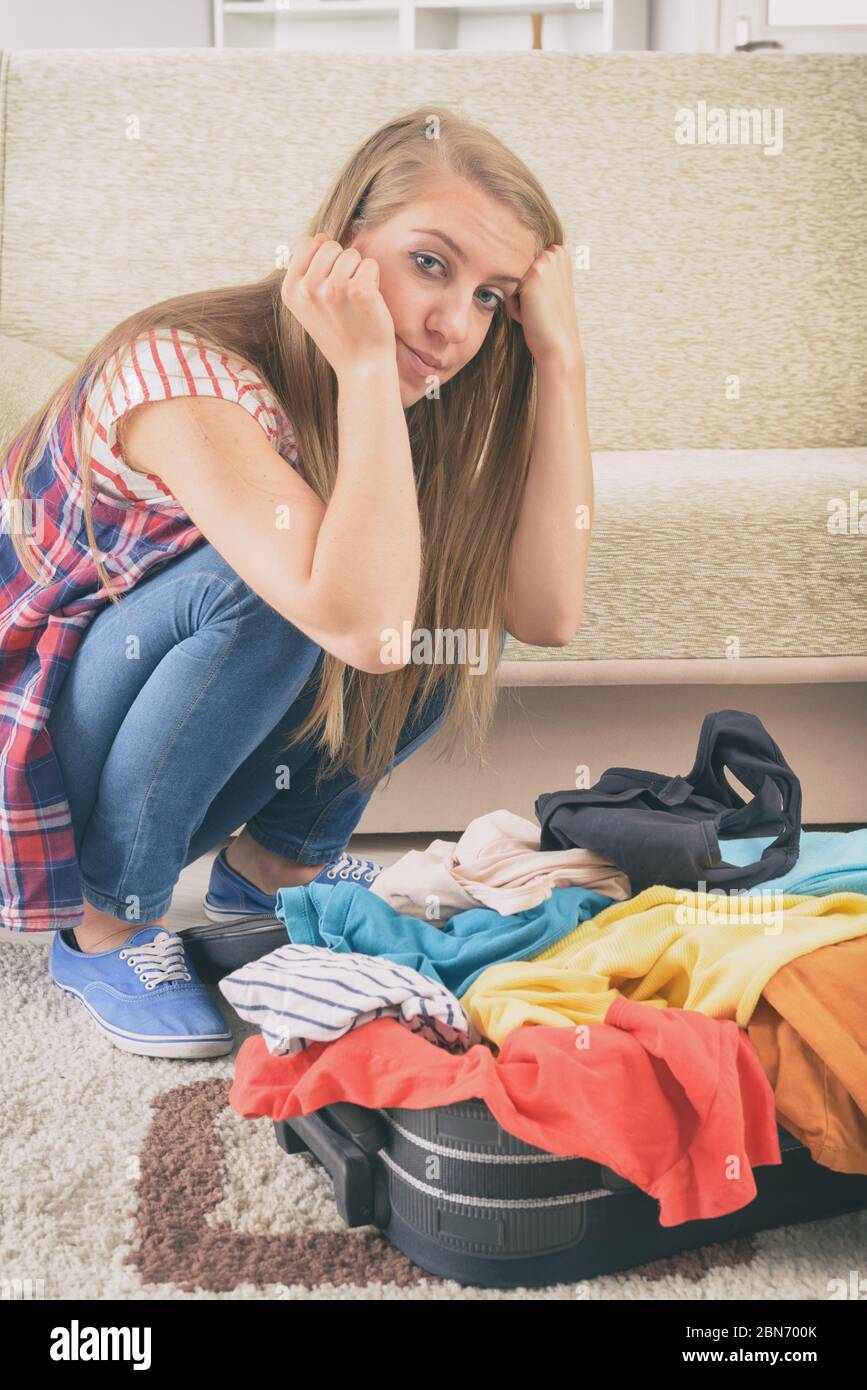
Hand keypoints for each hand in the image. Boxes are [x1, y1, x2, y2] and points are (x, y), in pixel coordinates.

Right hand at [281, 232, 396, 376]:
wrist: (361, 366)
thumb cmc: (340, 334)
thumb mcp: (310, 306)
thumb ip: (309, 271)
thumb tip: (321, 237)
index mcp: (290, 290)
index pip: (306, 244)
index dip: (323, 257)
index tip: (329, 284)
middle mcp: (308, 288)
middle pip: (330, 246)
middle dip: (342, 265)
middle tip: (345, 298)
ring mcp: (333, 288)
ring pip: (351, 254)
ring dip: (359, 273)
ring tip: (355, 302)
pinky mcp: (359, 290)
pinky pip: (370, 264)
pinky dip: (374, 281)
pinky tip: (368, 303)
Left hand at [505, 243, 583, 366]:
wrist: (558, 345)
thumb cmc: (549, 322)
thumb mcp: (547, 290)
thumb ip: (535, 273)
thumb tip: (501, 262)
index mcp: (560, 253)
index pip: (521, 264)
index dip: (528, 287)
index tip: (543, 302)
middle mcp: (554, 253)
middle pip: (515, 270)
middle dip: (520, 290)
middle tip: (539, 308)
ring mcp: (545, 261)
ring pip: (510, 278)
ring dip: (515, 297)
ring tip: (534, 311)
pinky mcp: (534, 273)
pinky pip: (506, 287)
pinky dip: (512, 305)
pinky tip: (528, 314)